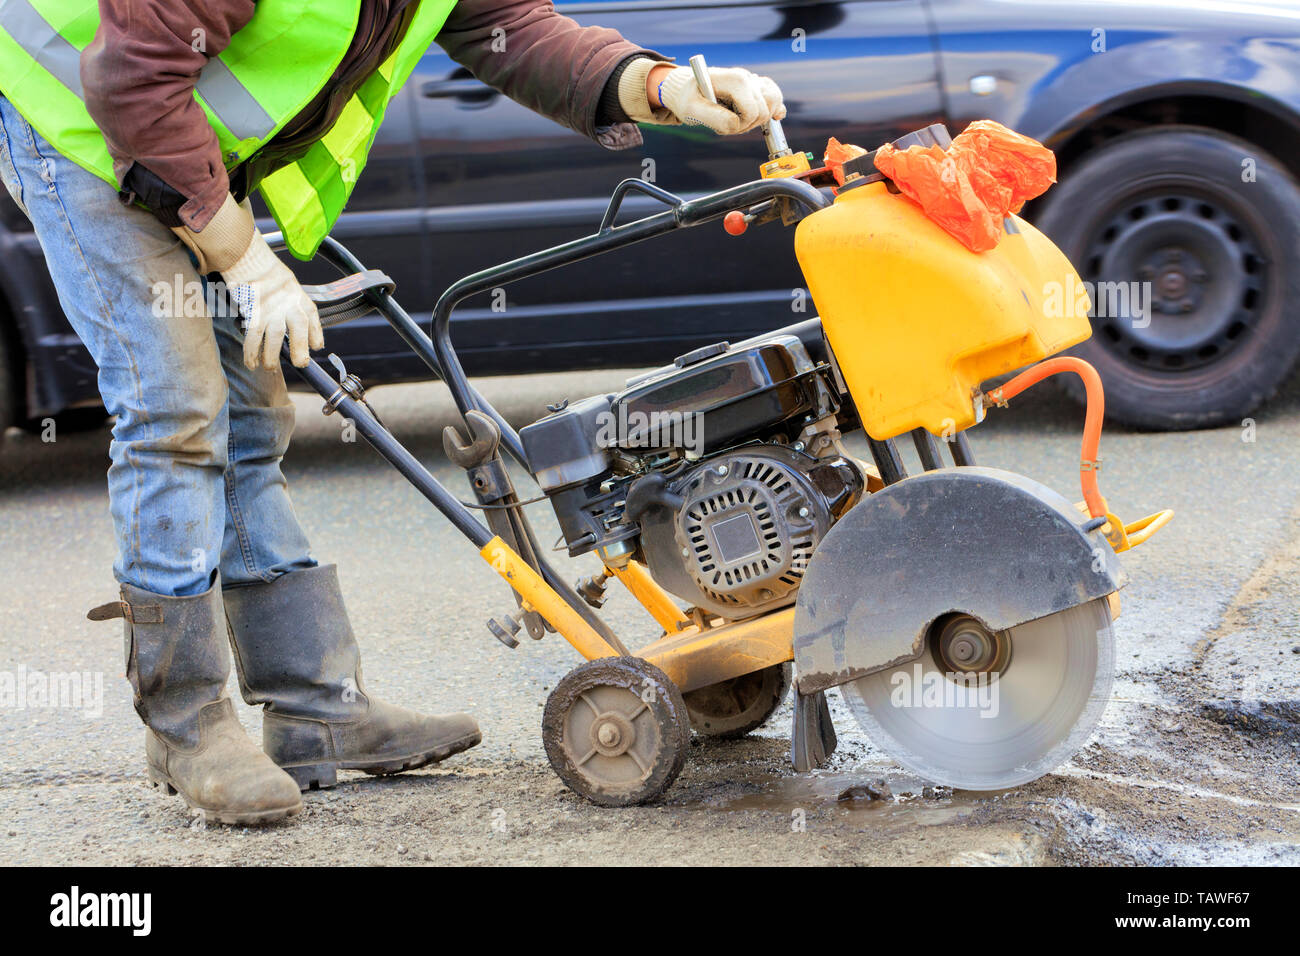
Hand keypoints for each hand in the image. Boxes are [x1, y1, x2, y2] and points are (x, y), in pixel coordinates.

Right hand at [221, 231, 323, 368]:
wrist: (247, 258)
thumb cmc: (268, 276)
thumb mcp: (290, 288)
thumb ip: (295, 308)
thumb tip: (299, 334)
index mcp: (300, 298)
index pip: (313, 320)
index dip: (315, 335)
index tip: (316, 347)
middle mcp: (290, 303)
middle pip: (299, 329)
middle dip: (300, 349)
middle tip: (300, 364)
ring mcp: (272, 308)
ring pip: (275, 337)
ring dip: (271, 356)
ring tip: (269, 367)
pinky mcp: (253, 311)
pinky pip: (253, 336)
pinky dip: (251, 352)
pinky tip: (251, 363)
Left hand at [651, 63, 784, 134]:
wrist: (686, 88)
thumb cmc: (688, 98)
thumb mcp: (691, 110)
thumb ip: (714, 118)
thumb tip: (736, 125)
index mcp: (733, 80)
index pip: (753, 111)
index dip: (740, 125)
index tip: (722, 126)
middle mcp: (746, 77)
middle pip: (765, 109)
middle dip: (747, 124)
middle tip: (727, 124)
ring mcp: (752, 81)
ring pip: (774, 101)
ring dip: (759, 119)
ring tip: (739, 120)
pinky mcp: (756, 87)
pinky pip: (775, 97)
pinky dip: (775, 108)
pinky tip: (773, 116)